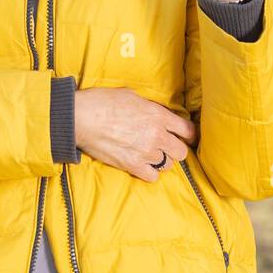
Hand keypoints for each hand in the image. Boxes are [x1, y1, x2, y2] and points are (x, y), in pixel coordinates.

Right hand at [74, 87, 196, 182]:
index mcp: (158, 115)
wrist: (82, 118)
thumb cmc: (103, 101)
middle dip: (175, 149)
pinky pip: (152, 176)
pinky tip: (142, 166)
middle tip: (167, 147)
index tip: (187, 137)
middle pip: (181, 152)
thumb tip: (154, 111)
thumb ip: (149, 107)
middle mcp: (156, 135)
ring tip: (151, 156)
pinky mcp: (132, 165)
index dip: (189, 134)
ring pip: (168, 165)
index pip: (188, 129)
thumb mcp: (132, 95)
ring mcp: (145, 152)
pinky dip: (149, 172)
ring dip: (161, 161)